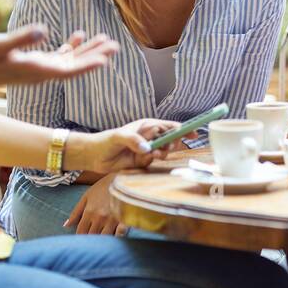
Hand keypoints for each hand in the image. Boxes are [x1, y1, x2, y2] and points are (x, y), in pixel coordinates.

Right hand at [0, 27, 117, 92]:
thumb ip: (21, 38)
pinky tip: (79, 35)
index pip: (67, 70)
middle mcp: (42, 72)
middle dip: (96, 56)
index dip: (86, 65)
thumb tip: (43, 29)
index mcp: (36, 71)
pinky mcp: (36, 63)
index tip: (104, 60)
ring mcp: (40, 68)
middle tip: (116, 46)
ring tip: (107, 40)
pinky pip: (59, 56)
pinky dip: (71, 46)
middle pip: (75, 66)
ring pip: (70, 60)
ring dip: (88, 50)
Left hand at [63, 173, 125, 235]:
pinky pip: (119, 235)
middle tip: (90, 241)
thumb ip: (76, 212)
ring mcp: (113, 219)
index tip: (81, 239)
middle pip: (92, 236)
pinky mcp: (124, 219)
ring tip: (101, 240)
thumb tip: (66, 225)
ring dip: (101, 239)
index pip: (81, 231)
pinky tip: (114, 236)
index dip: (80, 237)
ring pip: (104, 237)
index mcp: (89, 212)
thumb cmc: (103, 187)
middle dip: (90, 239)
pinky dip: (116, 237)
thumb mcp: (87, 196)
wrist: (122, 178)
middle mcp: (100, 217)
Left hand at [67, 119, 197, 173]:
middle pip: (171, 139)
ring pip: (164, 151)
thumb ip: (134, 140)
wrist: (93, 156)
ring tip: (153, 154)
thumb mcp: (119, 136)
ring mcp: (147, 149)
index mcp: (147, 126)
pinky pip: (154, 161)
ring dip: (162, 153)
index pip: (170, 126)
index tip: (194, 133)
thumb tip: (149, 149)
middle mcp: (150, 137)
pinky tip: (145, 159)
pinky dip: (153, 161)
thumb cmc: (105, 141)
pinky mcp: (143, 161)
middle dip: (172, 143)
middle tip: (165, 148)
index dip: (183, 129)